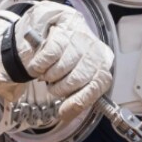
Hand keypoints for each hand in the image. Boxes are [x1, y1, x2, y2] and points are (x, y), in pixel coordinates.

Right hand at [0, 1, 112, 121]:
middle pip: (76, 80)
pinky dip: (39, 66)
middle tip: (54, 83)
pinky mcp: (62, 33)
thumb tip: (66, 114)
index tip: (63, 111)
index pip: (97, 86)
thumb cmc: (69, 58)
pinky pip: (48, 58)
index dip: (79, 100)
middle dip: (59, 88)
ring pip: (60, 70)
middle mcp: (94, 51)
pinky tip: (40, 64)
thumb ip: (75, 98)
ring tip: (49, 71)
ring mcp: (79, 40)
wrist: (58, 27)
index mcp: (102, 66)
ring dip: (48, 76)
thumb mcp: (76, 79)